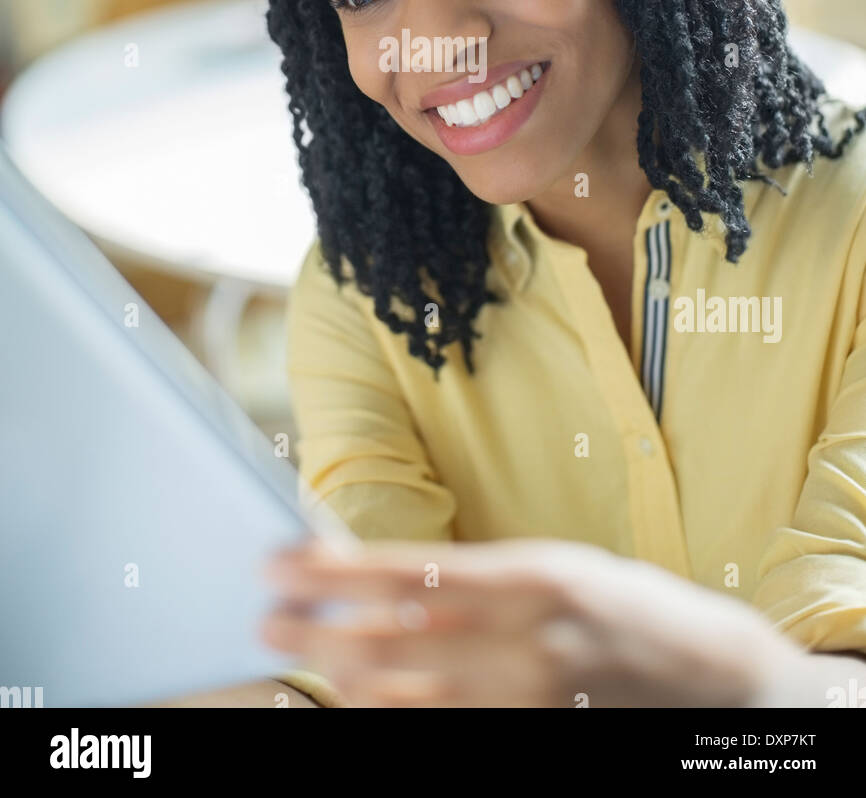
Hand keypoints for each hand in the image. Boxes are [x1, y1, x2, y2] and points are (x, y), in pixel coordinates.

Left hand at [257, 536, 798, 707]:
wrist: (713, 683)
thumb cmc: (630, 608)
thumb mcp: (558, 566)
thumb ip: (478, 575)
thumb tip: (388, 575)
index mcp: (529, 576)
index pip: (404, 572)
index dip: (331, 570)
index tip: (278, 561)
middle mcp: (522, 639)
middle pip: (388, 639)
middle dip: (314, 627)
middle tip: (265, 615)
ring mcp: (525, 699)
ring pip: (403, 695)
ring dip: (337, 674)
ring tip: (297, 654)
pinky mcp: (528, 736)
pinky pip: (440, 732)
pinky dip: (389, 715)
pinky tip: (357, 701)